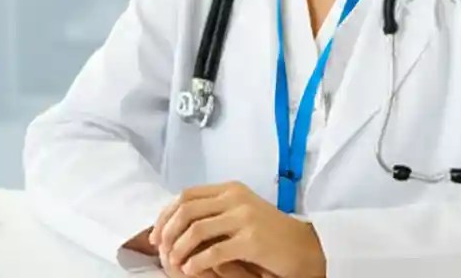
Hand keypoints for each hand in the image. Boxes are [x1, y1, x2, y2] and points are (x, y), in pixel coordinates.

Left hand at [148, 182, 325, 277]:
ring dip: (179, 248)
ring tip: (174, 263)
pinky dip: (196, 262)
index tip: (156, 234)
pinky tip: (190, 270)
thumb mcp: (240, 213)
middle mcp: (236, 198)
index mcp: (230, 189)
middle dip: (167, 231)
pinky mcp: (252, 240)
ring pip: (196, 229)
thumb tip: (173, 222)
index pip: (186, 195)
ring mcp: (244, 218)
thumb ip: (213, 211)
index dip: (166, 214)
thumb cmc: (269, 233)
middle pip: (187, 210)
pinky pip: (213, 251)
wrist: (304, 247)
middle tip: (160, 250)